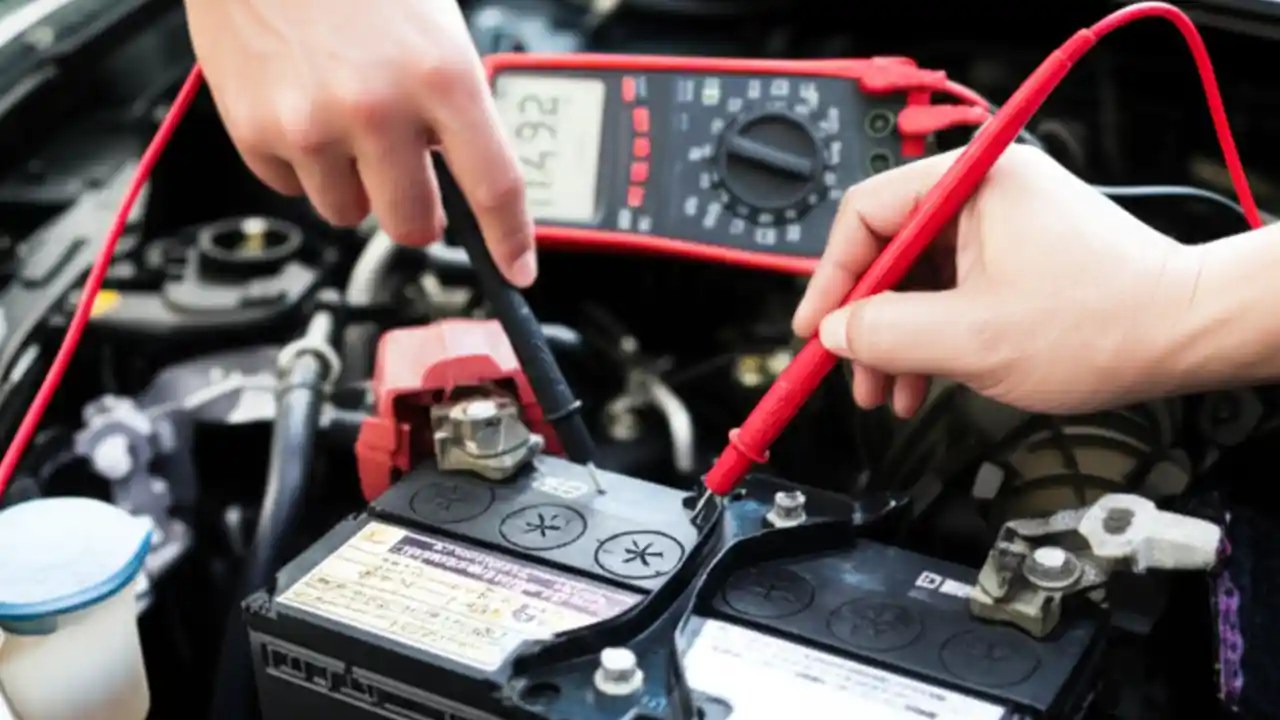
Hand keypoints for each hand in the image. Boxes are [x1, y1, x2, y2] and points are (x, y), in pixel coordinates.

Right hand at [184, 0, 536, 285]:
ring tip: (345, 122)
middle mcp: (379, 108)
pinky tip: (303, 111)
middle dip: (418, 214)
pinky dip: (303, 165)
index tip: (518, 269)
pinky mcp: (257, 132)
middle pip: (413, 225)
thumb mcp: (436, 29)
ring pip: (348, 213)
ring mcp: (313, 126)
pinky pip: (293, 190)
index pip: (494, 186)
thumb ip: (454, 106)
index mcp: (442, 76)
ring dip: (355, 185)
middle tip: (410, 180)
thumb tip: (466, 172)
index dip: (511, 240)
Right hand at [792, 145, 1202, 416]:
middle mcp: (984, 190)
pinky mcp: (1015, 253)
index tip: (815, 330)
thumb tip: (836, 332)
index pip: (865, 215)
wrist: (1186, 334)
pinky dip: (931, 336)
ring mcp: (1001, 222)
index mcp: (972, 181)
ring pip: (917, 279)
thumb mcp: (970, 338)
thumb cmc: (1104, 322)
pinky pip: (950, 290)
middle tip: (851, 373)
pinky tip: (922, 381)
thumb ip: (886, 333)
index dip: (830, 279)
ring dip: (897, 339)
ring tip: (889, 392)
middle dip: (866, 322)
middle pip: (889, 251)